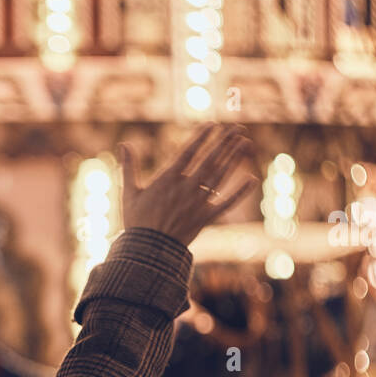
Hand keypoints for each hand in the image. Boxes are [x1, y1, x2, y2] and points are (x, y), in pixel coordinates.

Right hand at [119, 125, 257, 245]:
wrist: (148, 252)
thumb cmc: (136, 222)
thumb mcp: (129, 192)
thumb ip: (129, 167)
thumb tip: (123, 144)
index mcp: (168, 179)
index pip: (189, 152)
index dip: (202, 137)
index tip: (213, 124)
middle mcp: (186, 188)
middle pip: (210, 160)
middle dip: (224, 142)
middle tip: (237, 128)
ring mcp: (198, 203)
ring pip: (220, 176)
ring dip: (233, 158)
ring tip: (245, 142)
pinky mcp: (206, 218)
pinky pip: (227, 203)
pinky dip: (240, 192)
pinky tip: (252, 179)